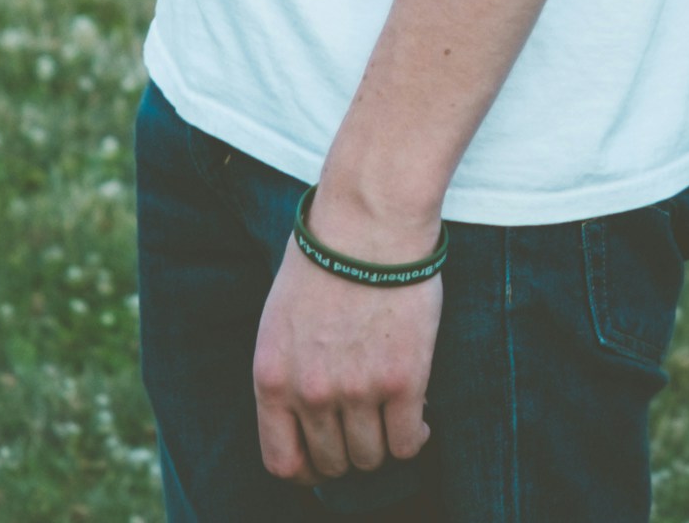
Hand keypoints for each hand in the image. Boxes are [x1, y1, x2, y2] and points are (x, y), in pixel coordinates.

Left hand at [252, 224, 438, 489]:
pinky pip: (408, 444)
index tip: (324, 457)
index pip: (282, 461)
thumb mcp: (279, 318)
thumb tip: (302, 422)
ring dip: (381, 441)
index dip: (307, 469)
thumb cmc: (323, 259)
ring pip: (371, 458)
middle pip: (332, 464)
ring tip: (388, 411)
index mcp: (271, 376)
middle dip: (347, 450)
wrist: (367, 220)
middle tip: (362, 423)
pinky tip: (416, 413)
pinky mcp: (402, 383)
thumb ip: (287, 372)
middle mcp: (309, 391)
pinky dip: (415, 436)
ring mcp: (356, 390)